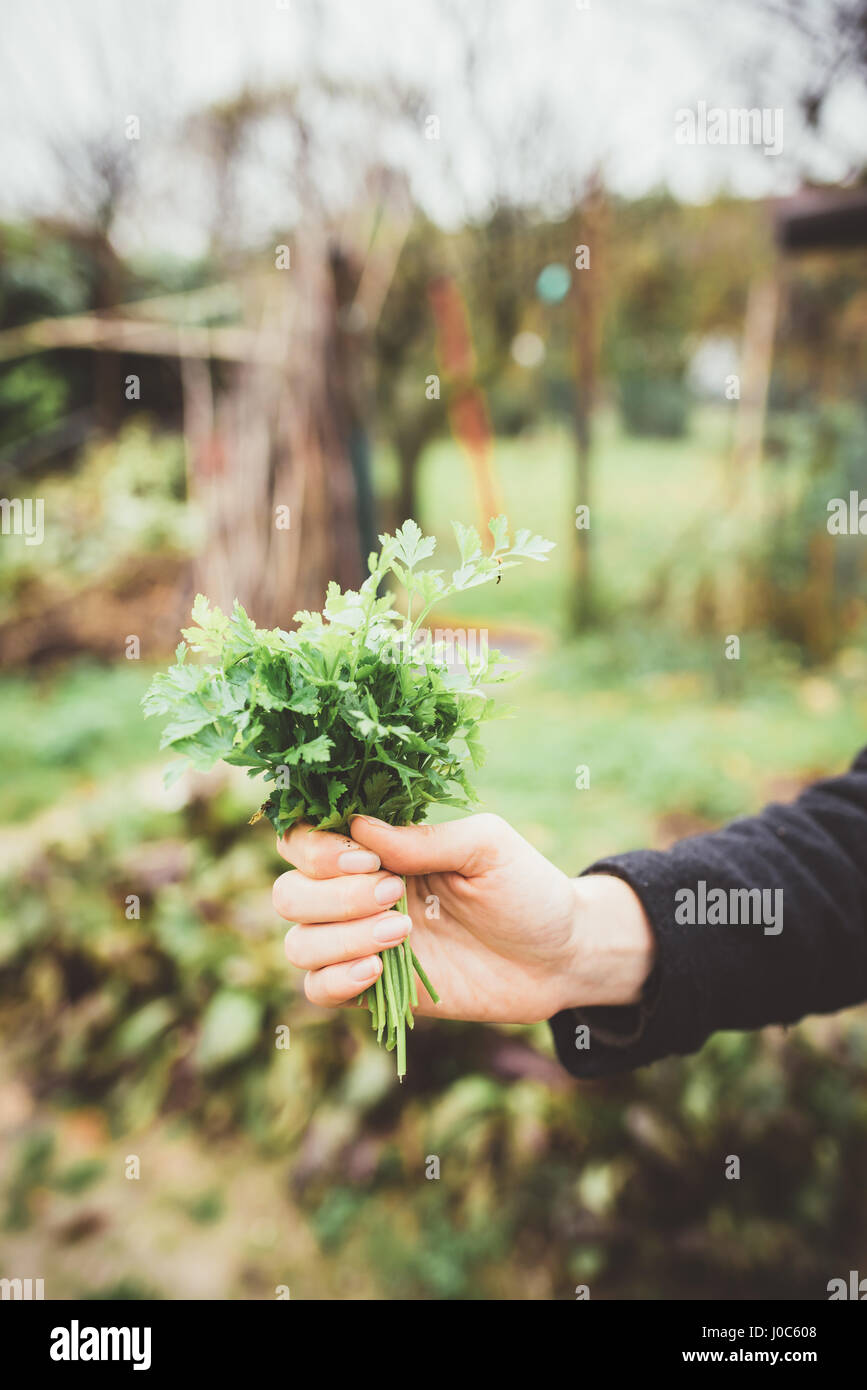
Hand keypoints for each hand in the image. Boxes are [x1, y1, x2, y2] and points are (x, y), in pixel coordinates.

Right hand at [272, 812, 655, 1024]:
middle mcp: (357, 893)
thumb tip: (357, 827)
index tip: (364, 860)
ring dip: (339, 938)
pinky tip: (376, 971)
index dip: (317, 850)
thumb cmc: (526, 887)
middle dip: (332, 897)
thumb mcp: (486, 846)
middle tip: (395, 897)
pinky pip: (318, 989)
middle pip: (289, 893)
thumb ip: (423, 839)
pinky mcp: (374, 989)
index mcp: (377, 849)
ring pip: (298, 943)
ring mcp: (362, 943)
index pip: (303, 840)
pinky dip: (335, 979)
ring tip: (401, 933)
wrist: (560, 956)